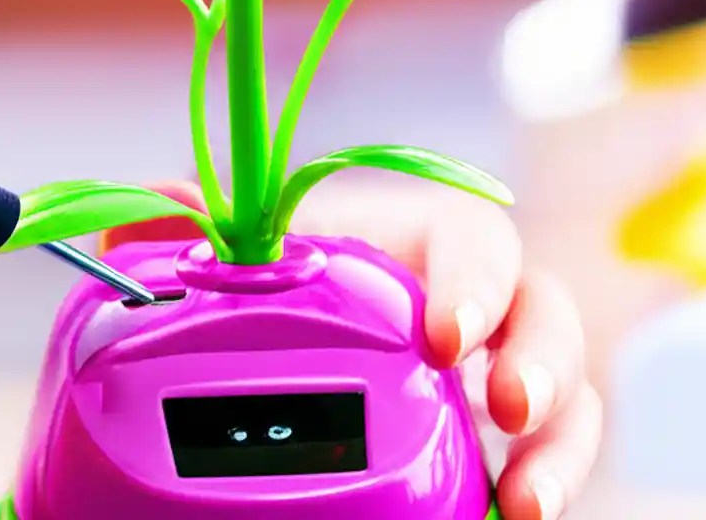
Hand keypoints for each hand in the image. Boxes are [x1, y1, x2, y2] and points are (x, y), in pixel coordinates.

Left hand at [99, 179, 600, 519]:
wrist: (304, 343)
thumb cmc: (294, 282)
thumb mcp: (253, 257)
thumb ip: (202, 236)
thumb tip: (141, 215)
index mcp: (421, 243)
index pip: (475, 238)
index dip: (476, 278)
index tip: (446, 334)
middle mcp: (473, 308)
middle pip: (543, 316)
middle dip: (542, 362)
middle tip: (509, 409)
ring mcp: (491, 379)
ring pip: (564, 401)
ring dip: (559, 451)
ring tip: (527, 505)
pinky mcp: (490, 440)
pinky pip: (536, 464)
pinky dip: (533, 491)